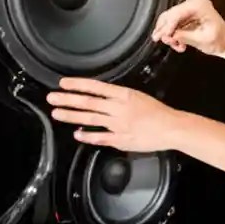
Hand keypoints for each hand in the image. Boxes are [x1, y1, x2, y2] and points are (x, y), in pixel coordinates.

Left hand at [47, 77, 183, 152]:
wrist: (172, 128)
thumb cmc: (159, 113)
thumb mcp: (138, 97)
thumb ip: (120, 99)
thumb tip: (102, 99)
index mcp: (125, 95)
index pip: (96, 88)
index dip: (79, 85)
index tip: (64, 84)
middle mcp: (119, 108)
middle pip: (89, 102)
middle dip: (68, 100)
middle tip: (53, 97)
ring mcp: (118, 124)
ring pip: (91, 119)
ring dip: (72, 115)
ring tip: (57, 113)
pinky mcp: (121, 139)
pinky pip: (100, 137)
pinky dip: (88, 136)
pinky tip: (76, 134)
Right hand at [152, 0, 224, 55]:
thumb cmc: (221, 39)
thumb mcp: (202, 40)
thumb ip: (184, 36)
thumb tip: (170, 36)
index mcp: (199, 5)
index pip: (176, 14)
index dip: (168, 27)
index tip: (164, 37)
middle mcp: (193, 4)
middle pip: (170, 15)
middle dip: (166, 31)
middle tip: (164, 42)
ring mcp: (189, 9)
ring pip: (169, 20)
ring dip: (169, 34)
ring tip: (174, 44)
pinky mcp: (186, 16)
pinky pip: (174, 24)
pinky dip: (173, 34)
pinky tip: (178, 43)